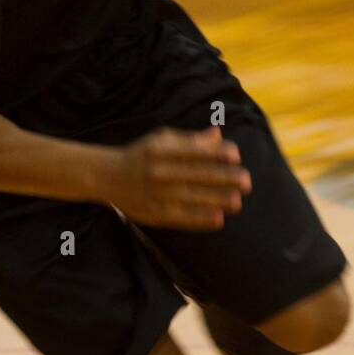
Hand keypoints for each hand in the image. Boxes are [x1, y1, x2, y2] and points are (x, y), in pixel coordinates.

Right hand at [106, 127, 250, 230]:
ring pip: (192, 198)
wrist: (107, 176)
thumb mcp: (161, 140)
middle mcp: (159, 171)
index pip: (193, 151)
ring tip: (238, 201)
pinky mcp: (155, 213)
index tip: (236, 155)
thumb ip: (190, 140)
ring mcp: (156, 194)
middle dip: (223, 178)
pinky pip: (182, 217)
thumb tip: (218, 135)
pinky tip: (219, 219)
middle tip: (246, 181)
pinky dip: (201, 218)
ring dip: (217, 200)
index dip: (216, 153)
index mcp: (161, 149)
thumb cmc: (141, 154)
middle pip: (196, 175)